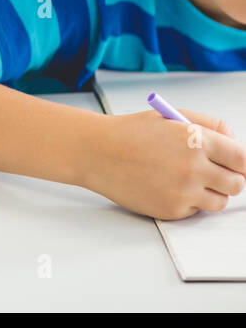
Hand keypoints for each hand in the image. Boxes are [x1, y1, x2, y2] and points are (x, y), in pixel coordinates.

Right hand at [89, 108, 245, 218]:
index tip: (240, 166)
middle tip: (215, 173)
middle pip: (237, 183)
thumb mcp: (172, 117)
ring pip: (220, 201)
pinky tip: (168, 186)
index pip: (243, 159)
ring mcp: (183, 191)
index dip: (243, 163)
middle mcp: (193, 167)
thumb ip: (209, 125)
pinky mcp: (171, 209)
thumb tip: (234, 143)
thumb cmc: (130, 133)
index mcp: (196, 139)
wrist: (96, 152)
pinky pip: (196, 211)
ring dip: (211, 192)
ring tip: (189, 180)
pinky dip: (188, 201)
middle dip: (230, 178)